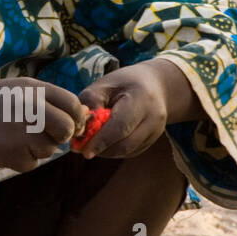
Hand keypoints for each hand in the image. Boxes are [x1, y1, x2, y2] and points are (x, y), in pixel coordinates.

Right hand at [0, 78, 88, 171]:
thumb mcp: (19, 90)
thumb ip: (49, 99)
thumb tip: (82, 116)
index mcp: (34, 90)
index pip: (72, 104)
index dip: (74, 117)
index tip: (68, 123)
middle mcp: (32, 109)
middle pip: (66, 130)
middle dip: (61, 136)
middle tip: (44, 135)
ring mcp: (24, 134)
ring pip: (49, 149)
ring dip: (37, 147)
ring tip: (13, 136)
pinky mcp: (15, 156)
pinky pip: (32, 163)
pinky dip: (22, 159)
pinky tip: (5, 147)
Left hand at [76, 60, 199, 158]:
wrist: (154, 85)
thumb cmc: (123, 84)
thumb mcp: (104, 85)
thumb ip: (91, 103)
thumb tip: (81, 130)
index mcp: (142, 99)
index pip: (121, 126)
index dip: (101, 141)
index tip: (83, 150)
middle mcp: (153, 118)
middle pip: (125, 144)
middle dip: (101, 149)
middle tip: (80, 147)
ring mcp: (155, 132)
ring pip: (126, 151)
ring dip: (106, 151)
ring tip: (90, 142)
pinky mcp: (151, 141)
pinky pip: (129, 152)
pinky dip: (113, 150)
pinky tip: (104, 141)